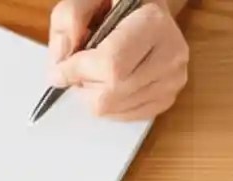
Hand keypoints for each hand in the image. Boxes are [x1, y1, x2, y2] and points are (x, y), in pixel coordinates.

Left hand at [47, 0, 189, 119]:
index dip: (77, 71)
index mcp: (153, 22)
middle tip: (79, 69)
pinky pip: (125, 117)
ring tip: (96, 72)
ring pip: (114, 109)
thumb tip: (61, 61)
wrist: (146, 12)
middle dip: (83, 85)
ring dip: (93, 95)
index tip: (59, 70)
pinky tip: (108, 84)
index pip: (110, 65)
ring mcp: (172, 80)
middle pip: (111, 93)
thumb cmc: (115, 5)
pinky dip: (107, 106)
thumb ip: (68, 19)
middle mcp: (170, 53)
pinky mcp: (167, 98)